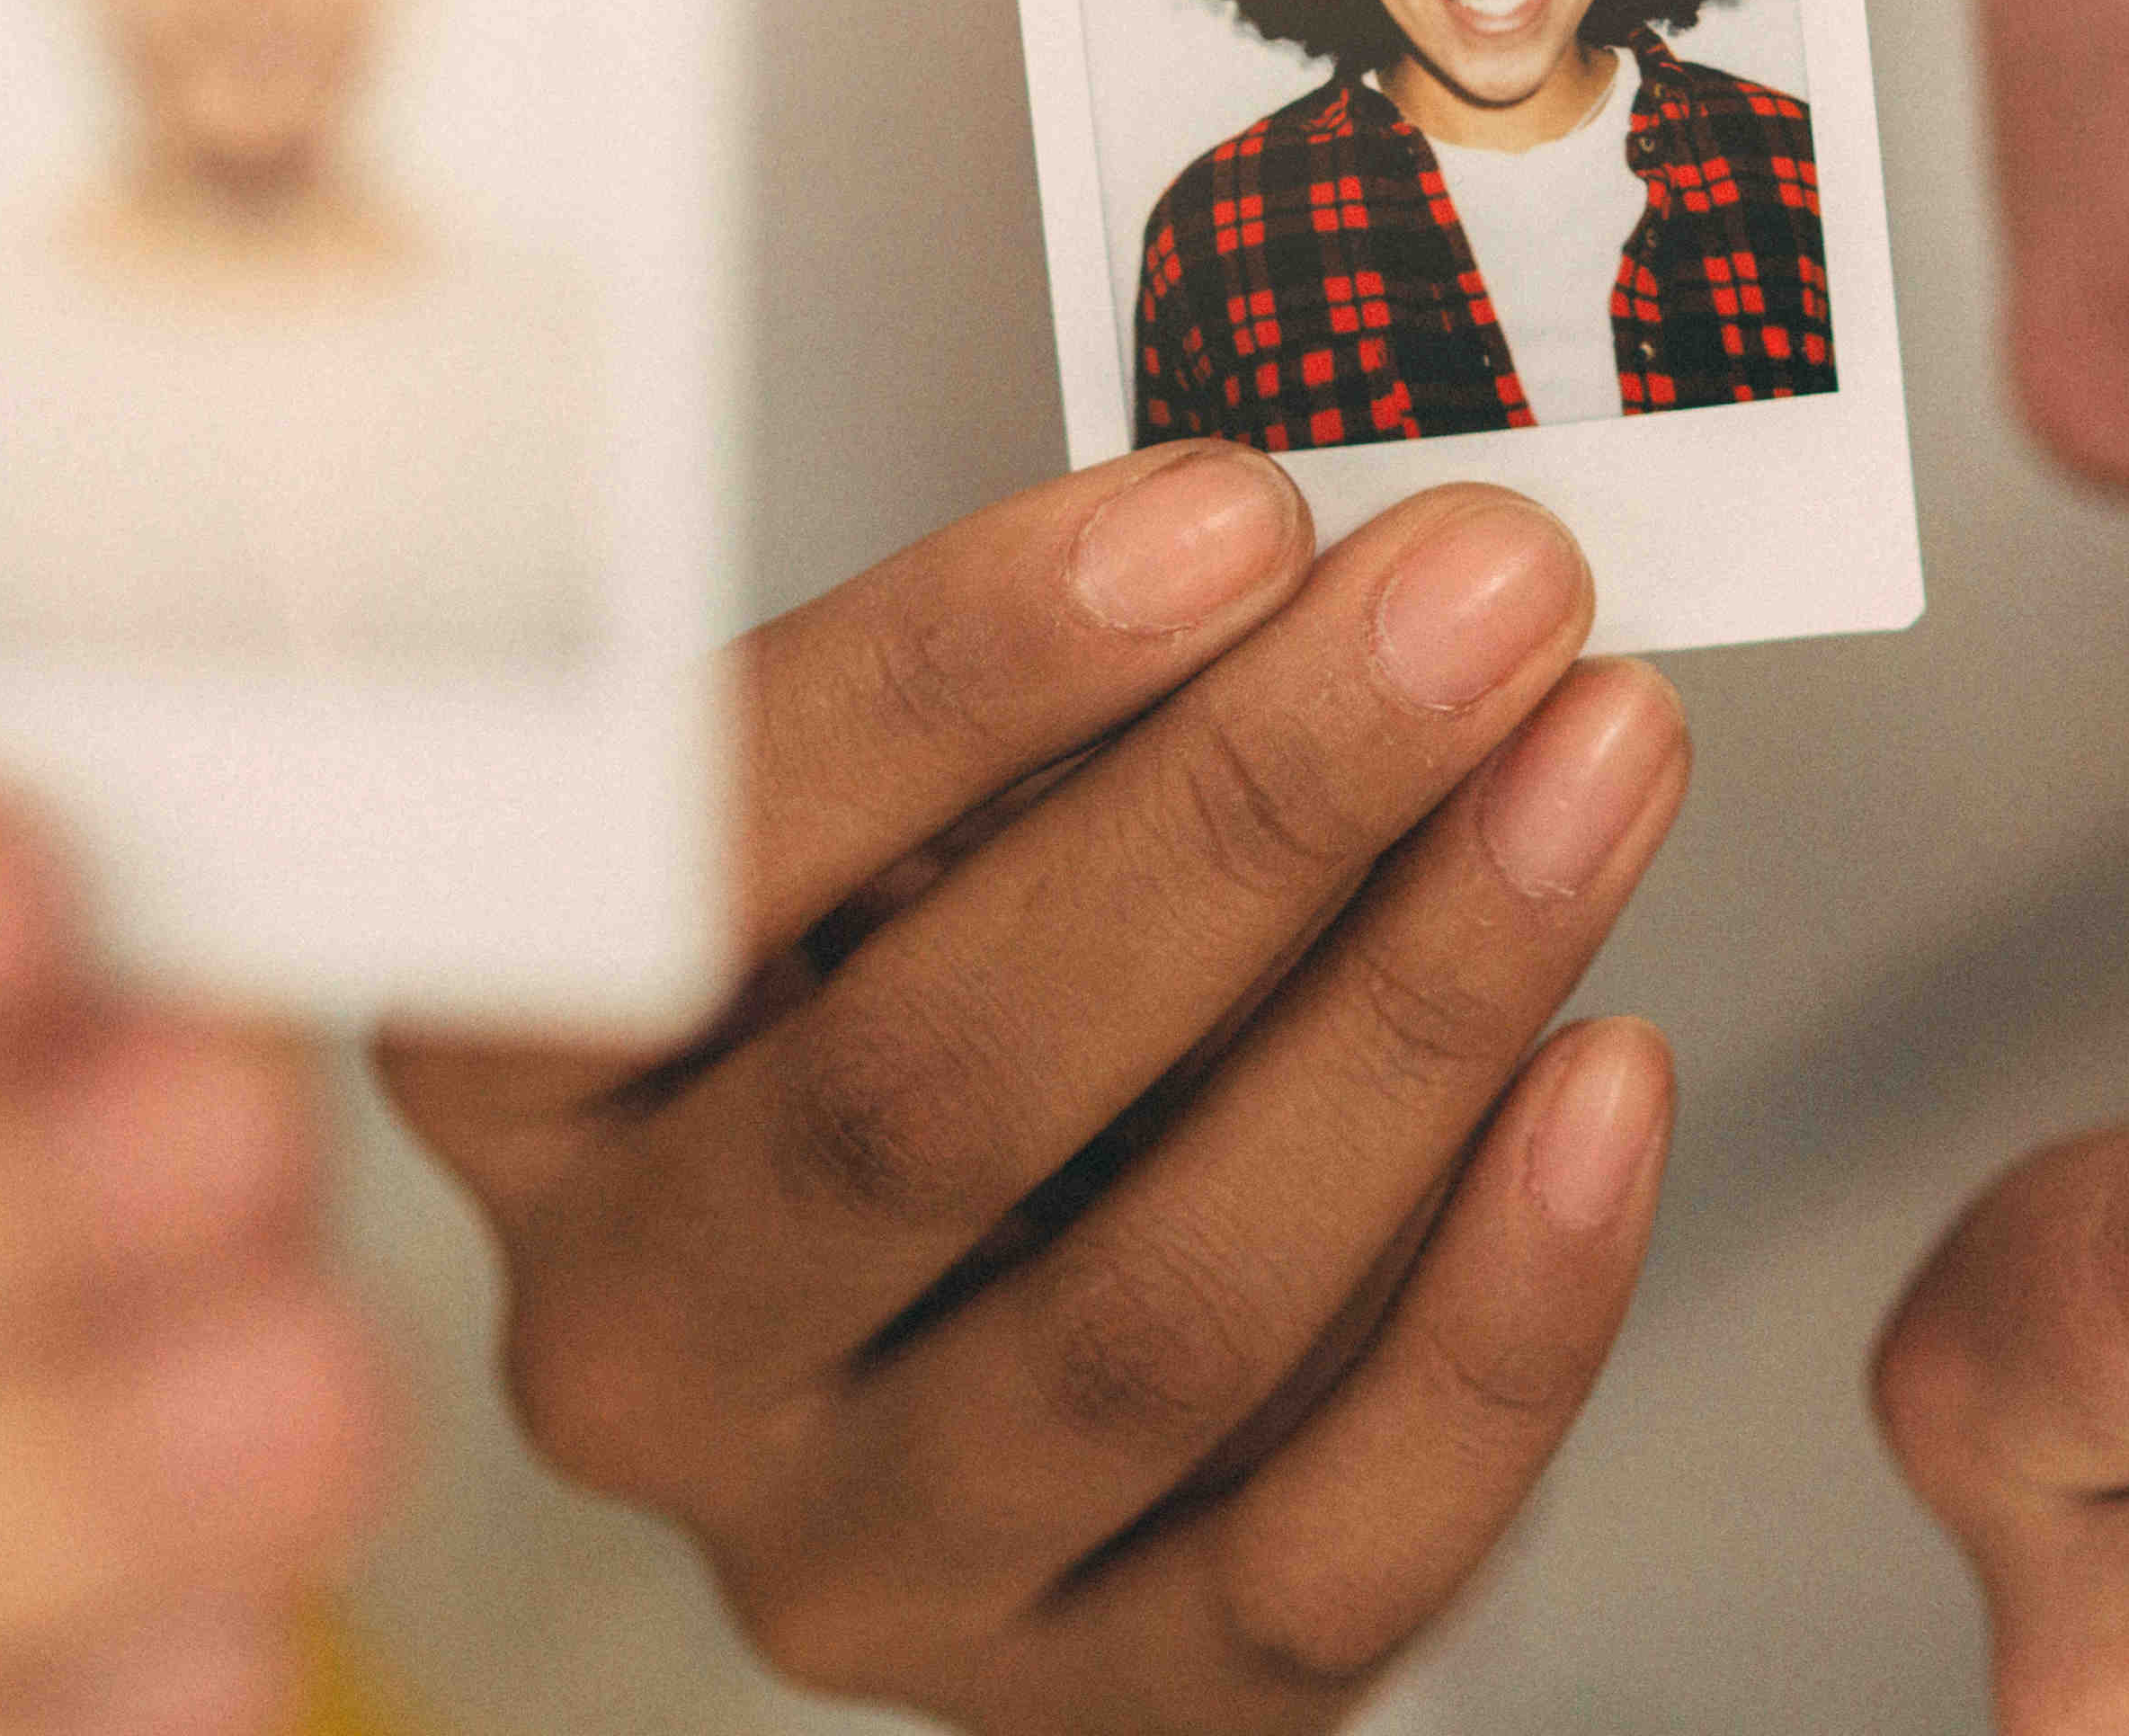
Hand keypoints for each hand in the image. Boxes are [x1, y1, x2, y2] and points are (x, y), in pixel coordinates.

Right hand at [379, 454, 1688, 1732]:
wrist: (1025, 1288)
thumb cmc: (962, 959)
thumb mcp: (912, 798)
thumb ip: (1048, 705)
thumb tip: (1309, 560)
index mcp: (520, 1068)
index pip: (684, 862)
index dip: (963, 674)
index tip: (1225, 510)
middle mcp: (633, 1342)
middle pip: (936, 1088)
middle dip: (1253, 812)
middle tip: (1480, 606)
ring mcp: (851, 1552)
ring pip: (1153, 1317)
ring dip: (1415, 1010)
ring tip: (1594, 765)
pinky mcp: (1086, 1696)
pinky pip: (1322, 1549)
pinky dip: (1498, 1312)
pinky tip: (1608, 1080)